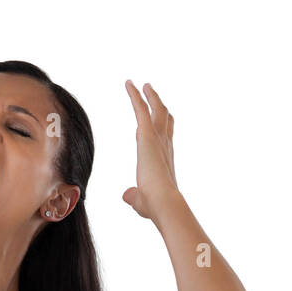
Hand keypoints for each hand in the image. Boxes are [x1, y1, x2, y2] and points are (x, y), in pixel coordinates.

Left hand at [122, 79, 181, 219]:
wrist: (164, 203)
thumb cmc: (155, 206)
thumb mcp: (141, 201)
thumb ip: (133, 196)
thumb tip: (126, 195)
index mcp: (164, 159)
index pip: (165, 137)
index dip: (163, 126)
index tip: (162, 117)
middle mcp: (165, 145)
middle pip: (164, 119)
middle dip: (158, 105)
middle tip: (152, 92)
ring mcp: (158, 138)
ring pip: (156, 110)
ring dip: (149, 96)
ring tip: (142, 85)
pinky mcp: (147, 135)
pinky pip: (141, 109)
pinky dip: (136, 95)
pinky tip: (129, 84)